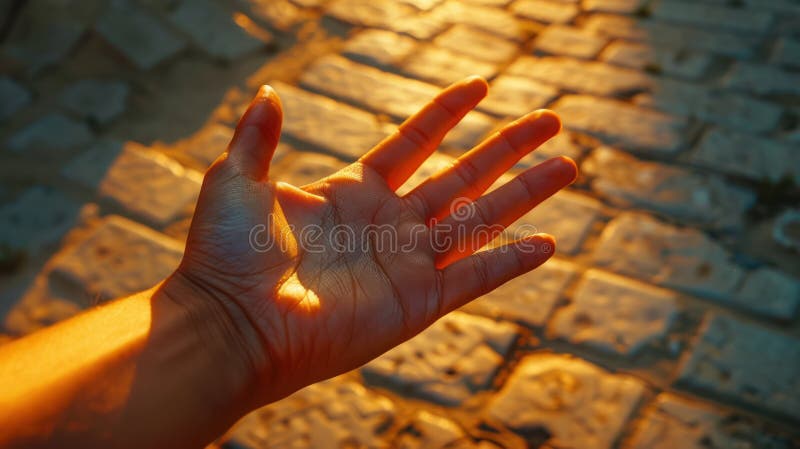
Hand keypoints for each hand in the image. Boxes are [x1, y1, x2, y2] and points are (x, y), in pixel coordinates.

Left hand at [167, 76, 576, 405]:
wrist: (231, 324)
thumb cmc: (225, 256)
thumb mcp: (237, 180)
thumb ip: (258, 136)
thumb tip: (270, 92)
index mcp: (352, 192)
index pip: (413, 143)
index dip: (446, 114)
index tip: (480, 85)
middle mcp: (388, 225)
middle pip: (464, 176)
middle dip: (508, 147)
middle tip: (552, 121)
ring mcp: (406, 263)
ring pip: (481, 219)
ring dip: (525, 194)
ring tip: (567, 164)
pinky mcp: (417, 303)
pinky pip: (474, 278)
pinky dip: (510, 263)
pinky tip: (546, 244)